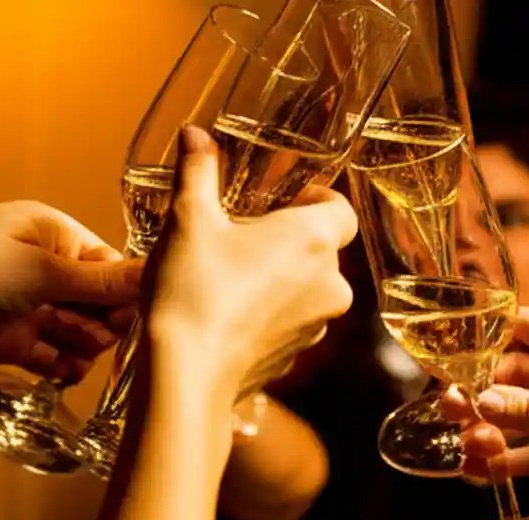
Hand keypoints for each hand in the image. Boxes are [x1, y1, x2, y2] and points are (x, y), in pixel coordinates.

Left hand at [0, 200, 142, 381]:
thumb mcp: (41, 271)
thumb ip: (100, 283)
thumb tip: (156, 276)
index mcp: (56, 236)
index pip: (112, 267)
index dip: (126, 296)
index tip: (131, 320)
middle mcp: (46, 269)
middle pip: (99, 304)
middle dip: (105, 325)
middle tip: (95, 337)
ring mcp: (27, 305)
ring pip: (77, 333)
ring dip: (85, 348)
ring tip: (78, 356)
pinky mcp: (9, 339)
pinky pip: (49, 355)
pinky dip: (61, 366)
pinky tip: (65, 373)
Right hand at [145, 125, 355, 387]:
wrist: (186, 374)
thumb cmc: (193, 290)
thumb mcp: (189, 219)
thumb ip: (197, 172)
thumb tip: (195, 136)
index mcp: (315, 240)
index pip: (342, 209)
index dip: (316, 200)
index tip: (283, 199)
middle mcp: (330, 284)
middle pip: (322, 250)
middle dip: (287, 240)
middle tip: (242, 235)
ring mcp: (317, 326)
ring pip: (308, 289)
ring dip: (280, 279)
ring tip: (230, 275)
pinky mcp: (296, 357)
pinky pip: (291, 323)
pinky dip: (269, 314)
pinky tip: (228, 312)